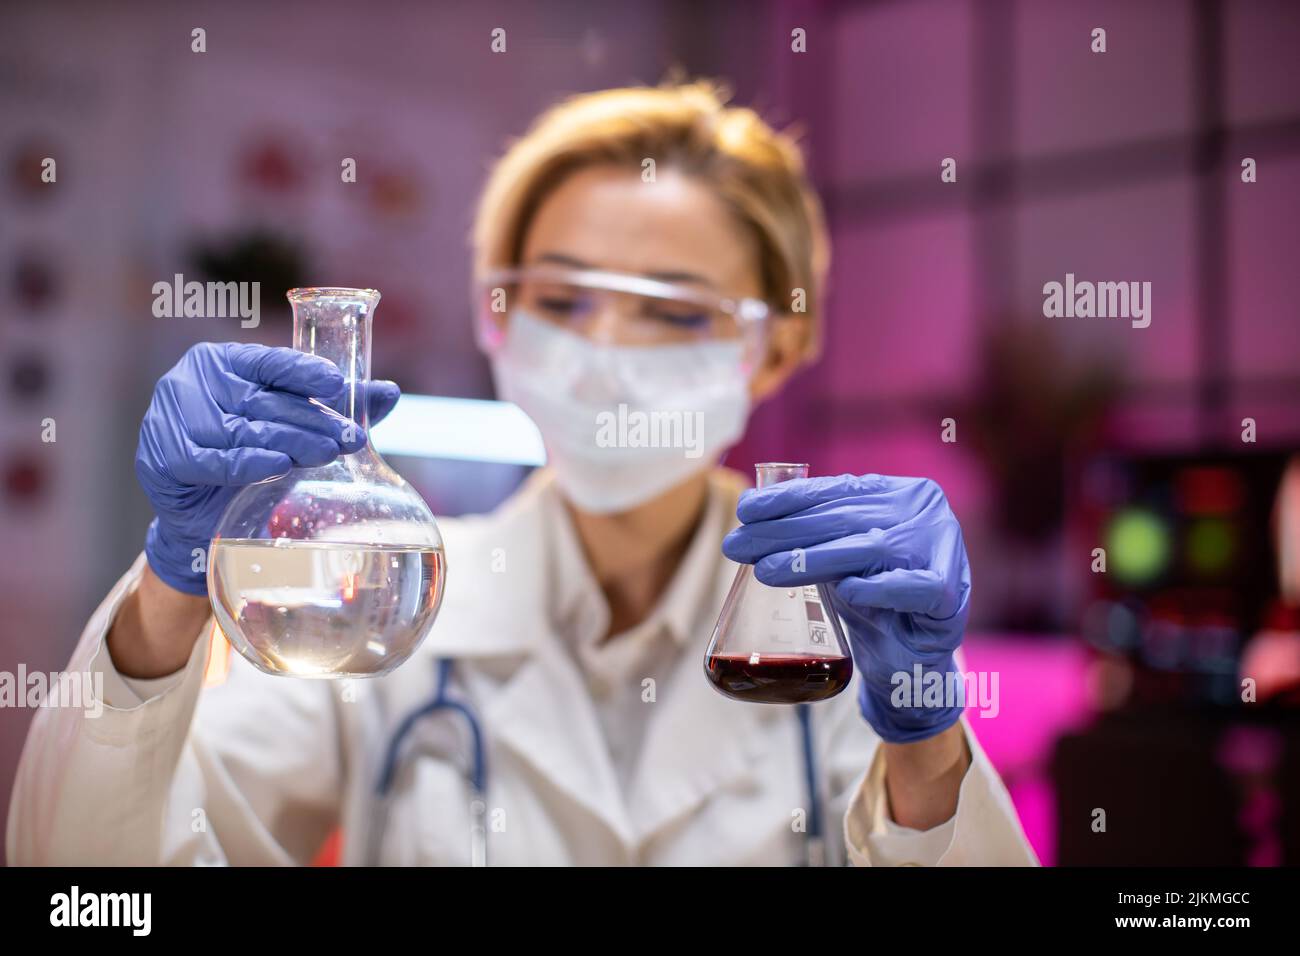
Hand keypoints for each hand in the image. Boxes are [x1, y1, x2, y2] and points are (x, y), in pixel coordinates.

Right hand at [136, 342, 400, 594]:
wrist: (204, 513)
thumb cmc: (252, 455)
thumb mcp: (295, 427)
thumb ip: (336, 407)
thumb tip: (390, 392)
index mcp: (224, 361)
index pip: (270, 361)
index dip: (304, 372)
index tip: (337, 385)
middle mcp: (193, 381)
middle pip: (264, 401)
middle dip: (312, 420)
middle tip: (351, 438)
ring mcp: (172, 417)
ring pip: (243, 430)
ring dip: (288, 443)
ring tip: (327, 453)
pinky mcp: (163, 456)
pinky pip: (212, 461)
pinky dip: (247, 464)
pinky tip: (276, 466)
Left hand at [722, 474, 970, 742]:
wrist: (909, 659)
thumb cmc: (870, 599)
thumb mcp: (837, 558)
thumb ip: (812, 531)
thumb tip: (750, 510)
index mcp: (897, 493)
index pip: (836, 490)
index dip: (788, 499)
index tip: (745, 509)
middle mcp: (924, 512)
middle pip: (843, 519)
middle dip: (784, 532)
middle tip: (738, 546)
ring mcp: (943, 550)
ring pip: (869, 550)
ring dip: (813, 559)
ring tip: (766, 571)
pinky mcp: (949, 595)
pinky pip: (913, 588)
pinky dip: (879, 589)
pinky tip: (848, 592)